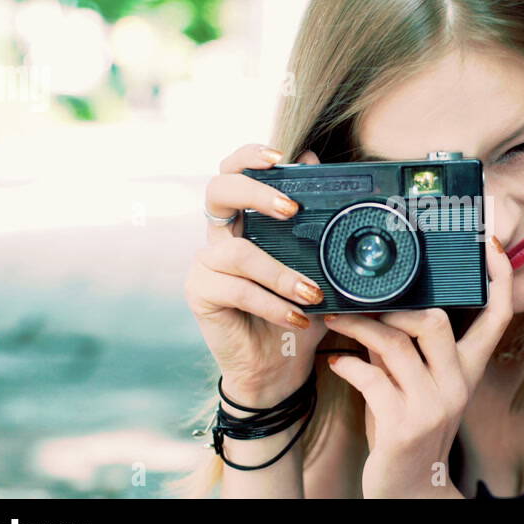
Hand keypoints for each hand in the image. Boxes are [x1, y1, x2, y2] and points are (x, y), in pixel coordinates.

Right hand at [184, 145, 328, 404]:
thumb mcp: (319, 270)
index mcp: (245, 223)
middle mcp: (220, 237)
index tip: (282, 157)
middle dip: (255, 191)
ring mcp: (206, 264)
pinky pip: (237, 290)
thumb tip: (323, 174)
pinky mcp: (200, 294)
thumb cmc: (300, 312)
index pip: (234, 173)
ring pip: (237, 251)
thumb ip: (320, 226)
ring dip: (280, 273)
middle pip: (218, 190)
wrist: (280, 367)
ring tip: (313, 294)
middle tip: (291, 209)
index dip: (250, 156)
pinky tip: (297, 317)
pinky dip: (272, 303)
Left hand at [323, 235, 512, 497]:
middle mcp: (456, 385)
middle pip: (434, 321)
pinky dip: (347, 365)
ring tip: (334, 321)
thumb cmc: (406, 431)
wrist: (407, 491)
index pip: (497, 318)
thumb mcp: (413, 386)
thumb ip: (403, 349)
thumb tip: (376, 307)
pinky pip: (370, 379)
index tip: (491, 246)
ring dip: (357, 328)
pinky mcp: (403, 426)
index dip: (499, 280)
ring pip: (394, 345)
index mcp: (467, 371)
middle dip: (392, 304)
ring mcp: (432, 406)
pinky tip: (335, 363)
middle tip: (361, 300)